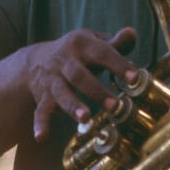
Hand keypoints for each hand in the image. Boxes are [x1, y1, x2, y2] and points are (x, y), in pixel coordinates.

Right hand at [21, 27, 137, 140]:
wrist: (35, 60)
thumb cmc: (77, 53)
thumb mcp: (93, 42)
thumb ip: (115, 43)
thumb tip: (132, 33)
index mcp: (81, 44)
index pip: (102, 53)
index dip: (119, 64)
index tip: (135, 78)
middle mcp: (65, 60)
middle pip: (79, 75)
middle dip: (96, 91)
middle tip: (115, 106)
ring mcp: (52, 79)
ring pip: (61, 92)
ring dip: (73, 106)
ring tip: (86, 118)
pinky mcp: (43, 96)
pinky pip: (40, 110)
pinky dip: (40, 123)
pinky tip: (41, 136)